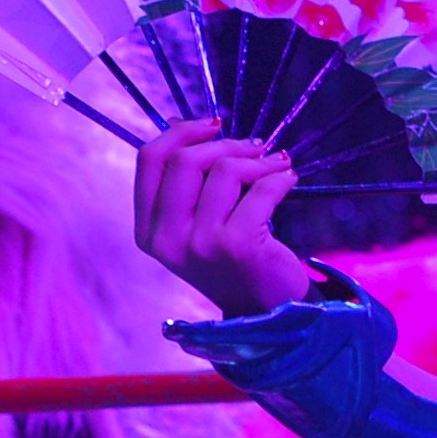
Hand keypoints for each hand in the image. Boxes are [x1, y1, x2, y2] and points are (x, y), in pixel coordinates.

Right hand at [133, 116, 306, 317]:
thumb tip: (185, 124)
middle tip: (255, 148)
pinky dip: (280, 178)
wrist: (265, 313)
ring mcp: (200, 245)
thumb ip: (185, 184)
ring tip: (276, 167)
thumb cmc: (232, 261)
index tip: (212, 127)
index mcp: (148, 231)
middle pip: (185, 160)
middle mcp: (167, 240)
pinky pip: (261, 190)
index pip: (148, 160)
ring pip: (225, 171)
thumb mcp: (194, 225)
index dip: (180, 132)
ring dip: (259, 161)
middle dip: (226, 145)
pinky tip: (288, 180)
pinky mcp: (237, 246)